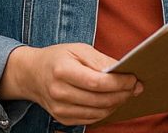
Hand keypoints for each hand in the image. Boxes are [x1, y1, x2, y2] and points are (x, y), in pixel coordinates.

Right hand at [0, 43, 139, 124]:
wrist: (31, 75)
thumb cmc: (58, 58)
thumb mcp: (79, 49)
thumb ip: (101, 60)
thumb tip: (123, 70)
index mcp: (63, 71)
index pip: (97, 82)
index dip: (119, 82)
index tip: (133, 78)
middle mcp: (59, 92)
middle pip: (99, 99)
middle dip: (123, 94)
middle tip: (136, 86)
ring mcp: (59, 108)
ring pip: (97, 112)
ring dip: (116, 104)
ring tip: (126, 93)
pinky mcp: (62, 118)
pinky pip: (90, 119)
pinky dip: (105, 111)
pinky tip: (112, 101)